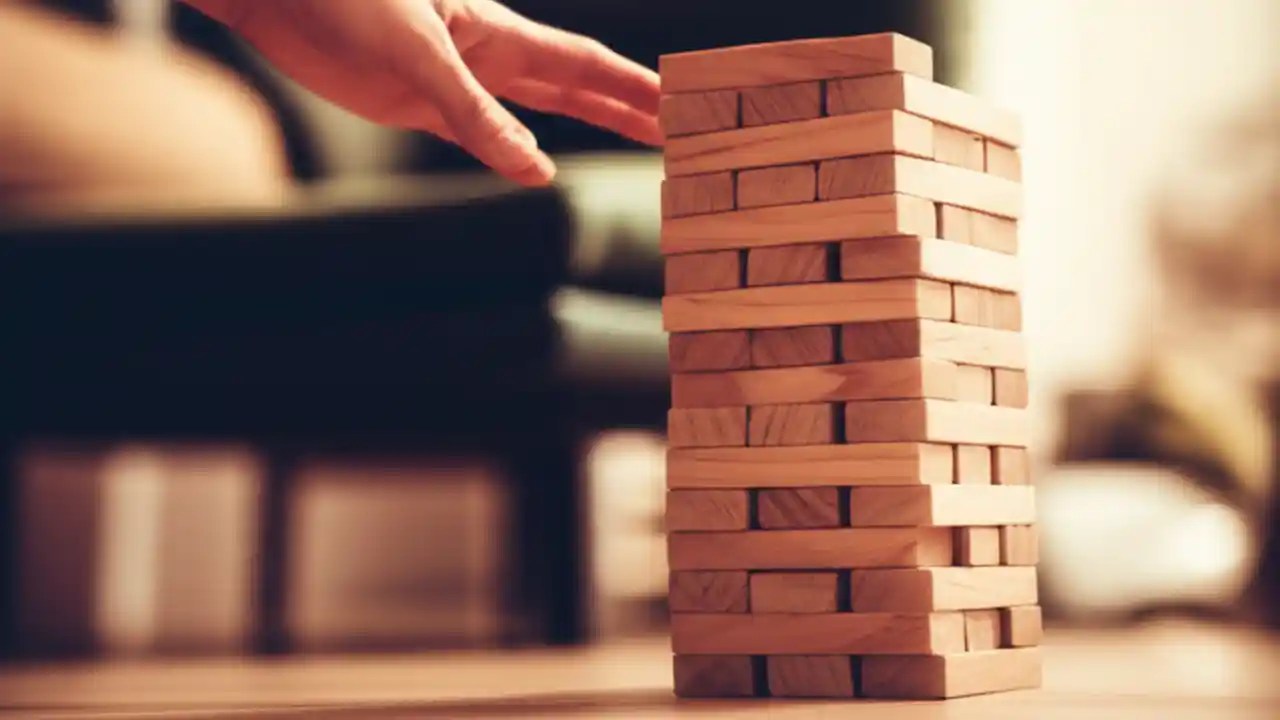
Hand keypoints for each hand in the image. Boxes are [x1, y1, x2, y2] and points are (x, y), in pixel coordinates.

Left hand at [182, 0, 660, 185]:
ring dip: (584, 123)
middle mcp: (485, 57)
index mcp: (495, 33)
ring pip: (535, 109)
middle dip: (626, 104)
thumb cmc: (344, 2)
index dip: (633, 86)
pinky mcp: (417, 102)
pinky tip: (534, 163)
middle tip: (677, 126)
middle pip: (573, 86)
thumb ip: (476, 116)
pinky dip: (514, 149)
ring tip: (631, 136)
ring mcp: (454, 81)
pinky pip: (480, 130)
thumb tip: (538, 172)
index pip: (583, 64)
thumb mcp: (415, 57)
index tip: (679, 102)